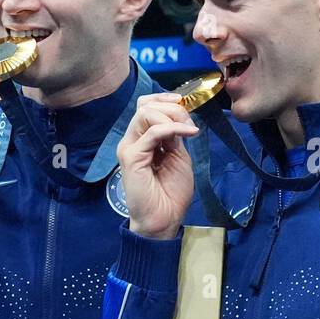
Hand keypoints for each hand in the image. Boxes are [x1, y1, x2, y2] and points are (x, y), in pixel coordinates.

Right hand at [117, 93, 198, 238]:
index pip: (146, 107)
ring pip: (146, 113)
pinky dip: (173, 128)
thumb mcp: (178, 157)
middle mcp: (133, 141)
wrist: (164, 219)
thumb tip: (177, 119)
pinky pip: (153, 132)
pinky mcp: (132, 157)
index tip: (184, 103)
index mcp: (142, 140)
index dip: (164, 99)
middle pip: (145, 106)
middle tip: (189, 122)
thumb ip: (174, 137)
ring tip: (188, 129)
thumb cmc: (171, 193)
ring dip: (172, 117)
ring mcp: (130, 148)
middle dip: (172, 107)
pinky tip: (188, 133)